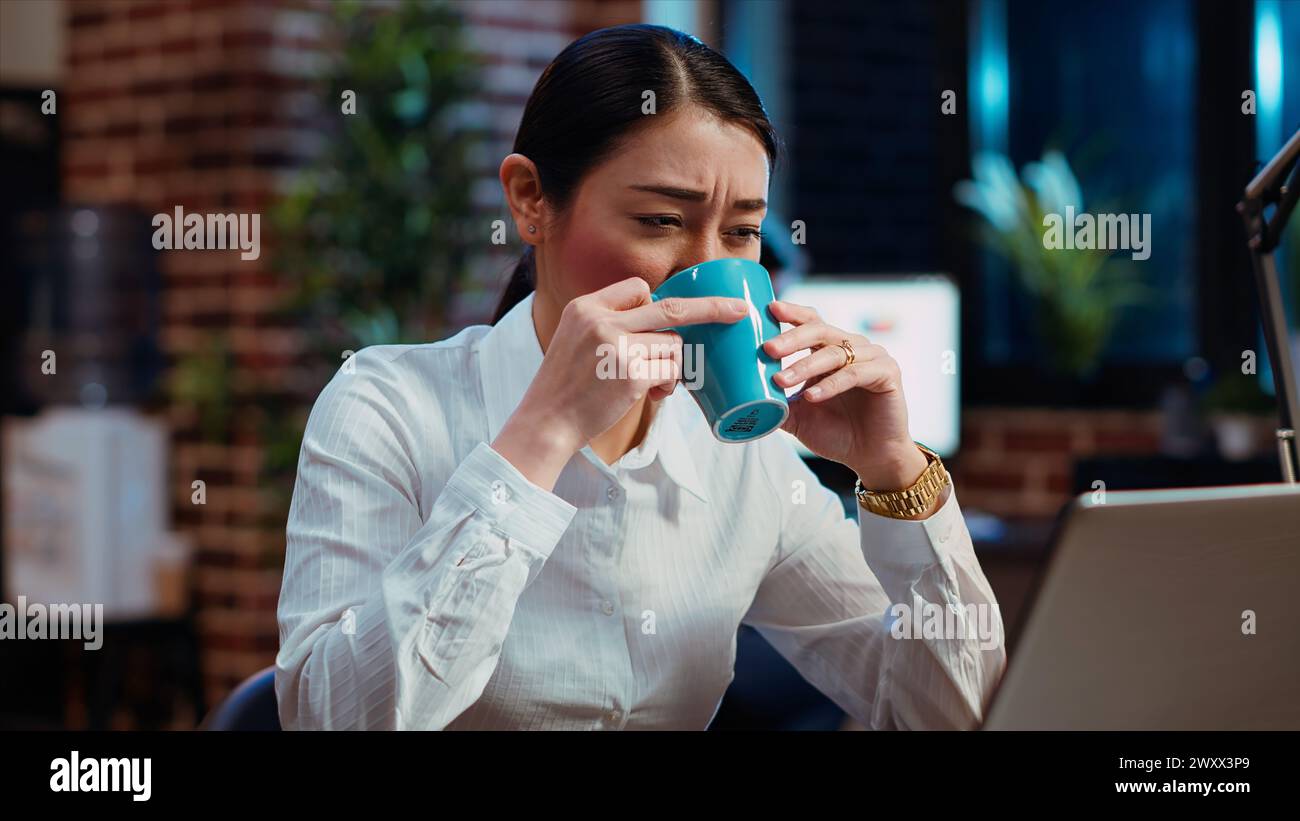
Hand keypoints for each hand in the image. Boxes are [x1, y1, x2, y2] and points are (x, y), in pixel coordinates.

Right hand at [496, 277, 748, 487]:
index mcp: (586, 307)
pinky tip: (651, 394)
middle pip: (671, 307)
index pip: (637, 288)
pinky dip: (668, 384)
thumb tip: (661, 323)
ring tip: (652, 383)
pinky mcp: (630, 374)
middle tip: (739, 311)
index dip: (657, 303)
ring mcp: (616, 346)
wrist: (546, 422)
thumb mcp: (575, 338)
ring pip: (673, 344)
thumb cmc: (566, 386)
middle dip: (712, 308)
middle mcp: (600, 320)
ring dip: (672, 364)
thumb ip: (609, 324)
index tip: (675, 314)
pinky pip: (670, 371)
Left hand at [763, 300, 926, 490]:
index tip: (769, 309)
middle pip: (820, 330)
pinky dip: (831, 385)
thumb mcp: (798, 416)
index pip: (811, 321)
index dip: (792, 313)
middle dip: (791, 339)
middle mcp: (853, 347)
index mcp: (831, 349)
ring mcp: (872, 357)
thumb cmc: (837, 432)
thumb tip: (741, 398)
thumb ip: (776, 403)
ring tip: (782, 381)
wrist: (870, 456)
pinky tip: (811, 396)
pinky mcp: (888, 373)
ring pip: (835, 353)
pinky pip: (855, 374)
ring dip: (805, 366)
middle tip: (768, 349)